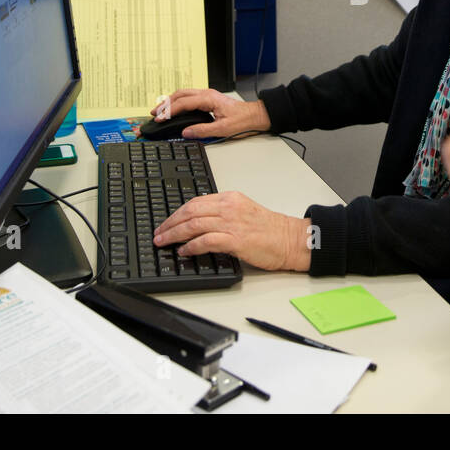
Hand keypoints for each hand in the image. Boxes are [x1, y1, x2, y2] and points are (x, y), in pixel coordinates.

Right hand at [152, 88, 269, 139]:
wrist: (255, 115)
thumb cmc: (243, 120)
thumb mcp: (223, 129)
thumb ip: (202, 131)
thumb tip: (186, 132)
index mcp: (208, 99)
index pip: (183, 103)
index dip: (169, 111)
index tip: (160, 118)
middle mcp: (206, 94)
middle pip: (180, 94)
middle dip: (165, 103)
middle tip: (154, 113)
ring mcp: (207, 95)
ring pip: (183, 94)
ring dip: (171, 101)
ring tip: (160, 111)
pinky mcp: (209, 99)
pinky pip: (189, 97)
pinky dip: (178, 102)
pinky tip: (174, 109)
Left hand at [153, 192, 311, 270]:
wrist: (290, 239)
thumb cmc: (270, 230)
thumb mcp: (244, 212)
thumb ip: (222, 214)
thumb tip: (198, 226)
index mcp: (230, 198)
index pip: (196, 202)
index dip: (177, 213)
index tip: (167, 223)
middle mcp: (229, 207)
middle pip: (190, 211)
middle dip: (170, 223)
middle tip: (158, 234)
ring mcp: (232, 223)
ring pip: (194, 224)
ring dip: (174, 234)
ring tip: (164, 243)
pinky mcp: (235, 240)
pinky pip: (206, 241)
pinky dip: (191, 246)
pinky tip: (184, 251)